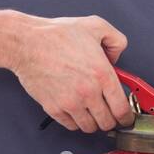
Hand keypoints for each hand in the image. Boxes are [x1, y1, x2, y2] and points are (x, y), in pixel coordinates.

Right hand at [7, 14, 135, 132]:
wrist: (25, 42)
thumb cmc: (56, 35)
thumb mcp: (96, 26)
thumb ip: (116, 41)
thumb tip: (117, 59)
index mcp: (102, 74)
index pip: (122, 109)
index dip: (127, 116)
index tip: (126, 116)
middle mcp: (88, 92)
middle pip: (108, 122)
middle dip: (112, 119)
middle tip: (109, 112)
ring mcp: (70, 103)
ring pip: (90, 127)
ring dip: (93, 122)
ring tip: (92, 110)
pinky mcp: (53, 108)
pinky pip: (71, 126)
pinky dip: (76, 122)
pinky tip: (76, 110)